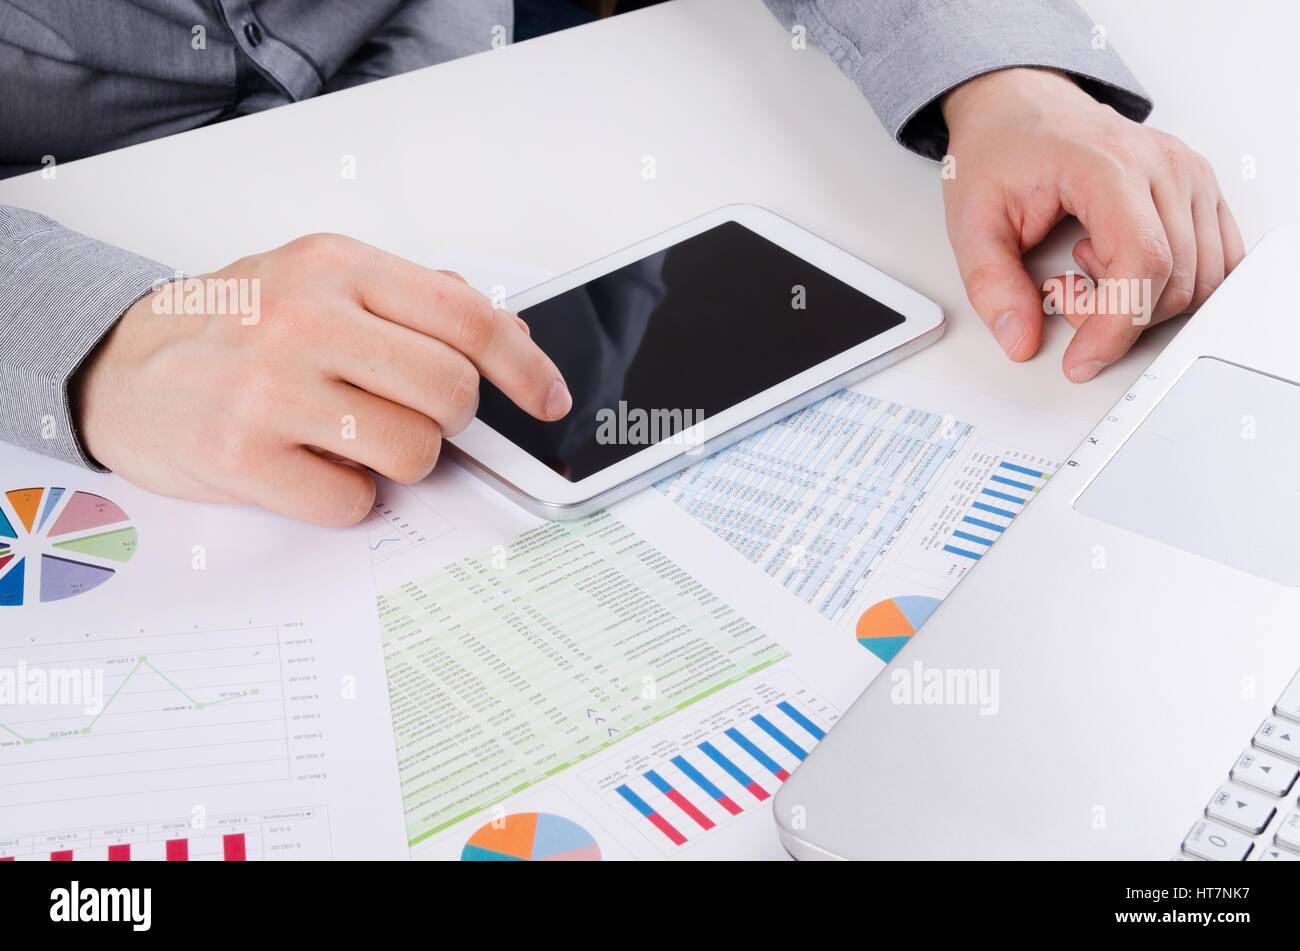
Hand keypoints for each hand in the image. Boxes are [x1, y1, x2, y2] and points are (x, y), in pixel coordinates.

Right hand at [74, 233, 571, 524]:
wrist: (121, 367)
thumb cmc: (233, 326)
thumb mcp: (320, 281)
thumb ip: (412, 301)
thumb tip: (506, 335)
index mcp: (338, 266)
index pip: (469, 318)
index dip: (526, 368)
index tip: (548, 399)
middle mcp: (306, 319)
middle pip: (451, 393)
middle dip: (448, 419)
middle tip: (407, 414)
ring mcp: (270, 387)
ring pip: (413, 453)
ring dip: (400, 461)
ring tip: (352, 440)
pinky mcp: (240, 455)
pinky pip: (351, 502)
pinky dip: (345, 497)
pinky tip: (310, 467)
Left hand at [940, 67, 1243, 381]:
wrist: (1021, 105)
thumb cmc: (1002, 149)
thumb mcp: (972, 221)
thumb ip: (991, 285)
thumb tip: (1019, 339)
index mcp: (1109, 166)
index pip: (1143, 263)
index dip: (1116, 325)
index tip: (1082, 359)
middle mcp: (1163, 167)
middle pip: (1174, 281)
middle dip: (1116, 315)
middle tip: (1060, 295)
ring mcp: (1189, 176)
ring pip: (1199, 279)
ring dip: (1142, 302)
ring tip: (1087, 272)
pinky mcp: (1199, 191)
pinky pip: (1213, 263)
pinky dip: (1171, 286)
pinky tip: (1121, 267)